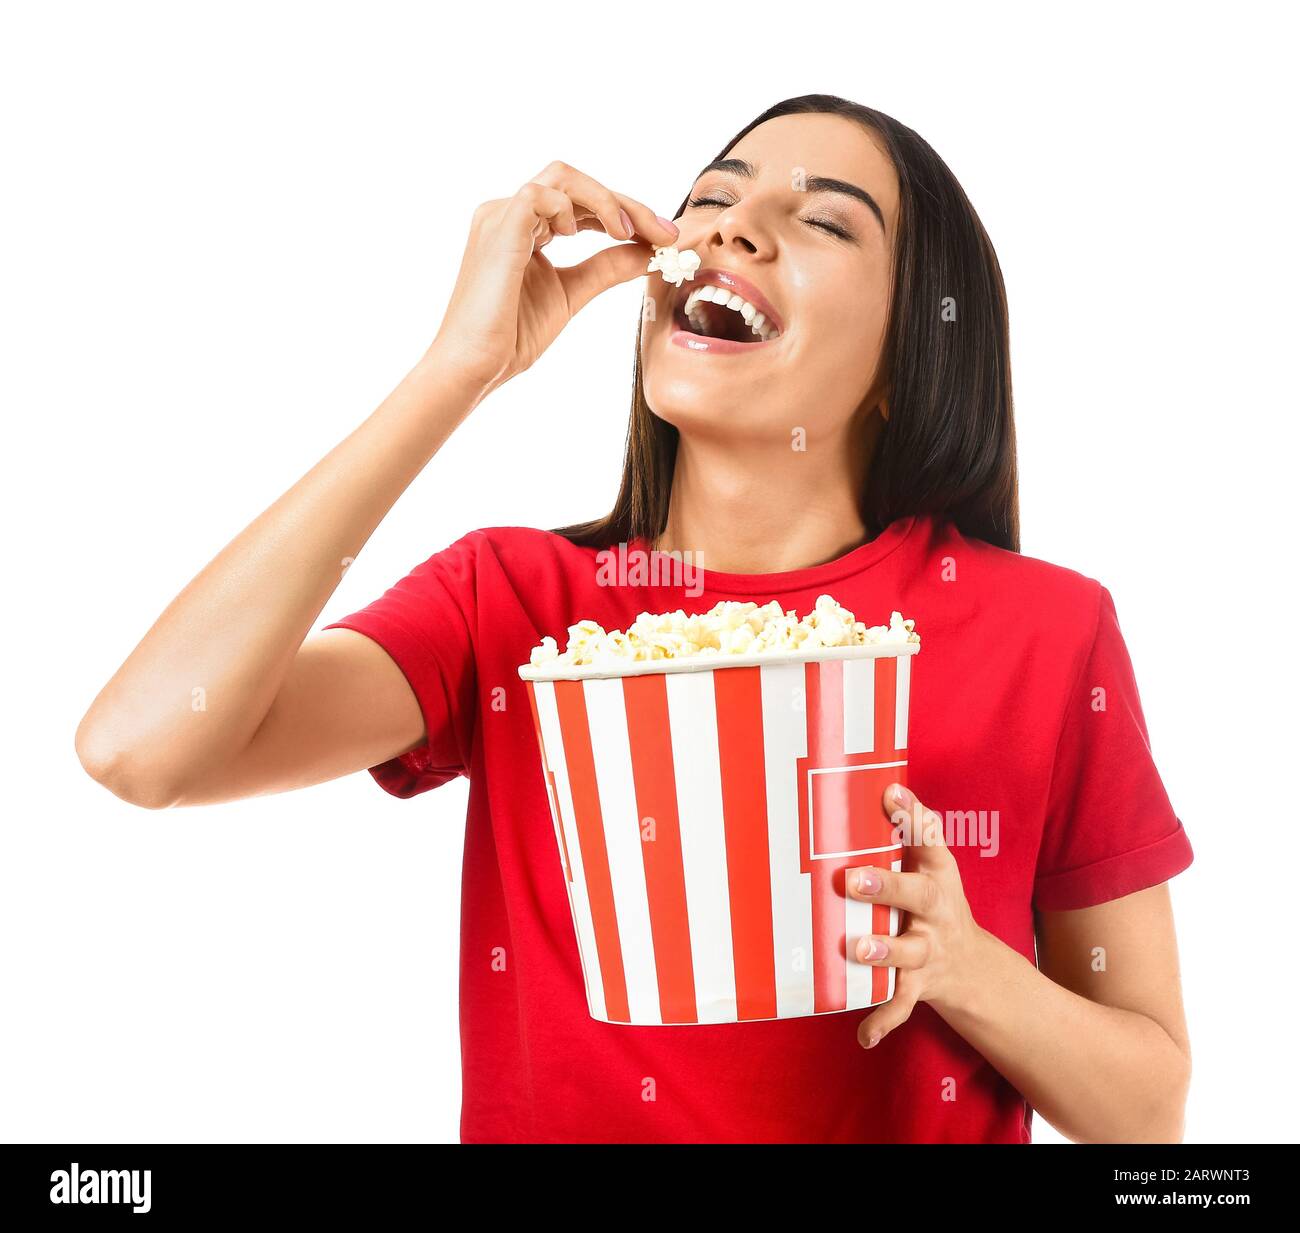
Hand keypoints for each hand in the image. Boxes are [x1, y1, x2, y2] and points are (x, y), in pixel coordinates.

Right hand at [428, 161, 678, 392]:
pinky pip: (538, 194)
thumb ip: (608, 269)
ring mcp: (500, 216)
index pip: (582, 205)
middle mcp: (509, 214)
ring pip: (561, 177)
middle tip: (664, 232)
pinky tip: (582, 237)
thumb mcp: (572, 293)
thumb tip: (650, 253)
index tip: (665, 237)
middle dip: (626, 203)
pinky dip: (572, 208)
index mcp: (524, 229)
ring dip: (605, 199)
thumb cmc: (511, 336)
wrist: (474, 365)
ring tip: (627, 233)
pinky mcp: (497, 226)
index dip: (626, 214)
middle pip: (576, 183)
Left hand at [849, 783, 991, 1048]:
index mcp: (937, 876)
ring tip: (858, 949)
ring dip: (884, 951)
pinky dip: (884, 1020)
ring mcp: (928, 950)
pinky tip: (864, 1035)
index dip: (913, 817)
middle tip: (852, 878)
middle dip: (887, 886)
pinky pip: (902, 1004)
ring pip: (907, 953)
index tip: (890, 794)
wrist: (973, 967)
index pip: (930, 841)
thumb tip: (887, 784)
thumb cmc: (934, 901)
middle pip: (917, 896)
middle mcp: (936, 912)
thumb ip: (913, 828)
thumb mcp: (932, 864)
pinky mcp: (919, 985)